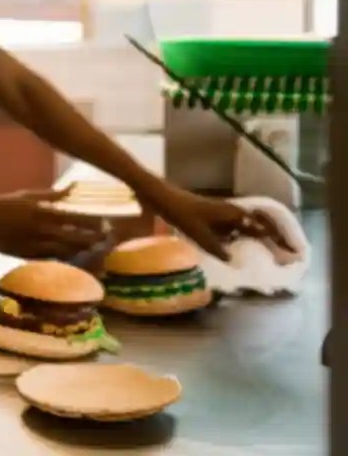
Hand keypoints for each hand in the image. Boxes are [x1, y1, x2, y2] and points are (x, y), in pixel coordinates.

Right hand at [0, 188, 111, 262]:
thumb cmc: (4, 205)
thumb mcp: (28, 196)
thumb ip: (52, 195)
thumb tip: (73, 188)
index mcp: (44, 212)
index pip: (77, 220)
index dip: (95, 224)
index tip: (109, 226)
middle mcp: (42, 230)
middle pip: (77, 239)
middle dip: (95, 243)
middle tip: (110, 244)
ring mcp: (35, 245)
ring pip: (67, 253)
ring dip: (85, 255)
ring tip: (100, 257)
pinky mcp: (28, 256)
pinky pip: (53, 261)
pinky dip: (67, 262)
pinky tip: (78, 263)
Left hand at [151, 187, 294, 260]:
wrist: (161, 196)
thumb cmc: (180, 213)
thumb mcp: (199, 235)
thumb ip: (217, 249)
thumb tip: (233, 261)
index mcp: (234, 214)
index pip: (264, 229)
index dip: (280, 240)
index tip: (295, 252)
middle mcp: (233, 212)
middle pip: (259, 227)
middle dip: (274, 241)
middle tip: (287, 256)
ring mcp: (223, 213)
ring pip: (247, 228)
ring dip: (258, 240)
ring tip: (269, 256)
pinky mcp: (212, 216)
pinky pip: (233, 229)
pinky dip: (240, 238)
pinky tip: (238, 250)